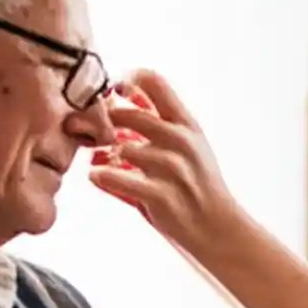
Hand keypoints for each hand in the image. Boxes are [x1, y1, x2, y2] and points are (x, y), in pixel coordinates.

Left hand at [88, 69, 243, 256]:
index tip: (114, 91)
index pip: (154, 81)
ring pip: (118, 146)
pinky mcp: (158, 195)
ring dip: (101, 152)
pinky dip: (99, 175)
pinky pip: (114, 177)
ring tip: (98, 158)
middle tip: (89, 130)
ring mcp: (170, 168)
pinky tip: (96, 175)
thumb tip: (123, 100)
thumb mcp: (190, 145)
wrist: (218, 228)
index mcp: (187, 124)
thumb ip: (159, 123)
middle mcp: (180, 141)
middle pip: (126, 113)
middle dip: (102, 120)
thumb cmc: (199, 185)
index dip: (127, 79)